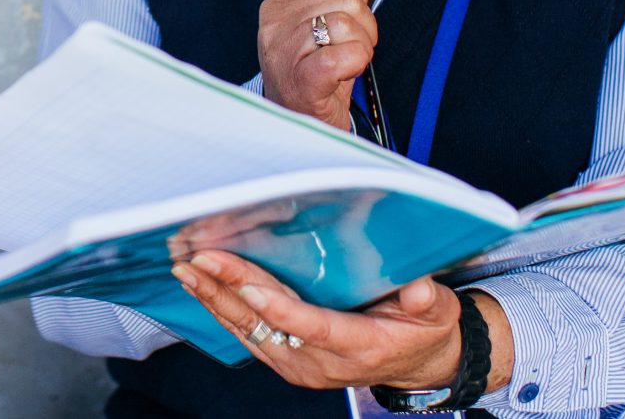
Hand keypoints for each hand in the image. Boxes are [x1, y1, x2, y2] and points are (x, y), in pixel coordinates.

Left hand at [172, 250, 510, 392]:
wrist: (415, 363)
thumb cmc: (422, 330)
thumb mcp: (437, 312)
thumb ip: (426, 299)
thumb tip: (417, 288)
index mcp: (358, 346)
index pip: (312, 327)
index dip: (278, 307)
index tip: (248, 286)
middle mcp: (320, 361)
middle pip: (268, 324)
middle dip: (231, 289)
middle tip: (202, 259)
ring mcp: (298, 364)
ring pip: (248, 330)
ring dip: (215, 299)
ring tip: (187, 269)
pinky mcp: (284, 358)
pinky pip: (246, 334)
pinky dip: (220, 308)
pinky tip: (200, 286)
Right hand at [258, 0, 378, 126]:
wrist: (301, 126)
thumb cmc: (315, 72)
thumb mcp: (328, 22)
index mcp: (278, 2)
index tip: (350, 13)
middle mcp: (275, 23)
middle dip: (364, 24)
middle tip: (350, 46)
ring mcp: (284, 52)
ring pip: (349, 25)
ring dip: (362, 47)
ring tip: (347, 62)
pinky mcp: (301, 80)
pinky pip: (346, 54)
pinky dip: (357, 63)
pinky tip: (346, 74)